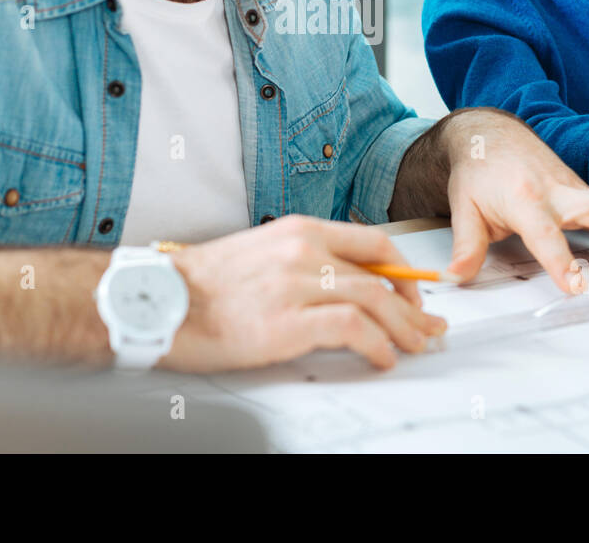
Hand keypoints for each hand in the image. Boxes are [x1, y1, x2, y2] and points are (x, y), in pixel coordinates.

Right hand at [156, 216, 446, 372]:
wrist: (159, 301)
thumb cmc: (200, 286)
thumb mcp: (259, 254)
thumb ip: (300, 261)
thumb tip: (338, 285)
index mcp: (298, 230)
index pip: (371, 241)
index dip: (401, 269)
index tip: (412, 290)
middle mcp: (304, 250)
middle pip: (381, 275)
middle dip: (413, 305)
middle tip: (429, 326)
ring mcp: (298, 284)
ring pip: (375, 300)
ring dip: (404, 328)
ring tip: (416, 346)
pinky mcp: (289, 321)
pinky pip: (354, 330)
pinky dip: (377, 345)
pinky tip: (382, 358)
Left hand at [438, 109, 588, 292]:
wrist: (492, 135)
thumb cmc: (479, 171)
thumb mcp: (463, 207)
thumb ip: (465, 245)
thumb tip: (455, 277)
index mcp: (524, 197)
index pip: (545, 230)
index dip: (560, 258)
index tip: (575, 287)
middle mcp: (559, 192)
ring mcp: (580, 192)